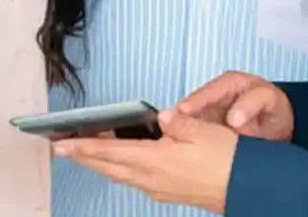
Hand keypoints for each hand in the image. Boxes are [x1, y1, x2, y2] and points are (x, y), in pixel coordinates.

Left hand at [55, 110, 234, 213]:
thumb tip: (160, 116)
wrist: (247, 189)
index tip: (60, 143)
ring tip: (86, 151)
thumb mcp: (204, 131)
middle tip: (62, 146)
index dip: (83, 147)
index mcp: (155, 160)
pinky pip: (134, 179)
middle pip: (108, 166)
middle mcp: (151, 178)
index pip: (109, 151)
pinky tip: (122, 161)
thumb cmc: (228, 160)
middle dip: (83, 156)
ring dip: (101, 162)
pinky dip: (120, 167)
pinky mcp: (168, 192)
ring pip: (119, 174)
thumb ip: (177, 121)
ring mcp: (159, 188)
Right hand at [178, 71, 293, 141]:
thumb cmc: (271, 108)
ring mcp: (207, 117)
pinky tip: (182, 155)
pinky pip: (194, 138)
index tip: (185, 110)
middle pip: (191, 109)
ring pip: (188, 124)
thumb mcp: (268, 100)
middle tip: (169, 130)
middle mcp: (212, 99)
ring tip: (172, 144)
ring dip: (181, 134)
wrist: (277, 129)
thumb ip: (252, 104)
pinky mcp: (206, 134)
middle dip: (180, 119)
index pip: (207, 91)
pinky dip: (188, 145)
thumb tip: (233, 119)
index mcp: (227, 85)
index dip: (195, 101)